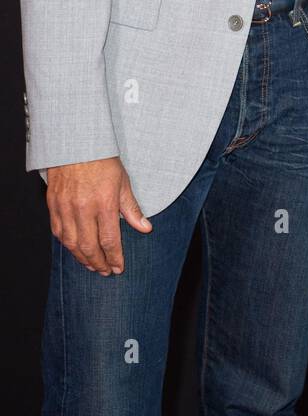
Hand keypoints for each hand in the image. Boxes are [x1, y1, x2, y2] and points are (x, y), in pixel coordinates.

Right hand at [46, 156, 151, 274]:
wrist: (76, 143)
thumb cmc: (102, 161)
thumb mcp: (122, 182)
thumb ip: (131, 209)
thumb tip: (145, 228)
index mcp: (103, 203)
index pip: (109, 240)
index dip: (114, 258)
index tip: (119, 268)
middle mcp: (83, 209)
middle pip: (90, 247)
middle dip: (99, 263)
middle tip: (106, 271)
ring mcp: (66, 208)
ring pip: (72, 243)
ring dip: (82, 258)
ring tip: (92, 265)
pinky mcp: (53, 205)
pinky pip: (58, 232)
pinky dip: (67, 245)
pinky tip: (75, 249)